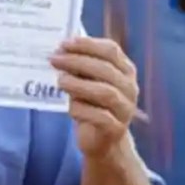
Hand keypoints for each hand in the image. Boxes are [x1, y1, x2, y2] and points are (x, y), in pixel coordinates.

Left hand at [49, 36, 139, 159]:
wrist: (102, 141)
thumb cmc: (92, 104)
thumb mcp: (86, 82)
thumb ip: (78, 67)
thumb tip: (58, 52)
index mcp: (125, 70)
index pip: (111, 50)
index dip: (87, 44)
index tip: (64, 44)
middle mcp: (130, 88)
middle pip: (106, 69)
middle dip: (78, 61)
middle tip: (55, 60)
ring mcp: (125, 110)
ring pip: (106, 93)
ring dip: (79, 85)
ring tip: (60, 81)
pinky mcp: (116, 129)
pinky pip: (101, 117)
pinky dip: (82, 109)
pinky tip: (69, 107)